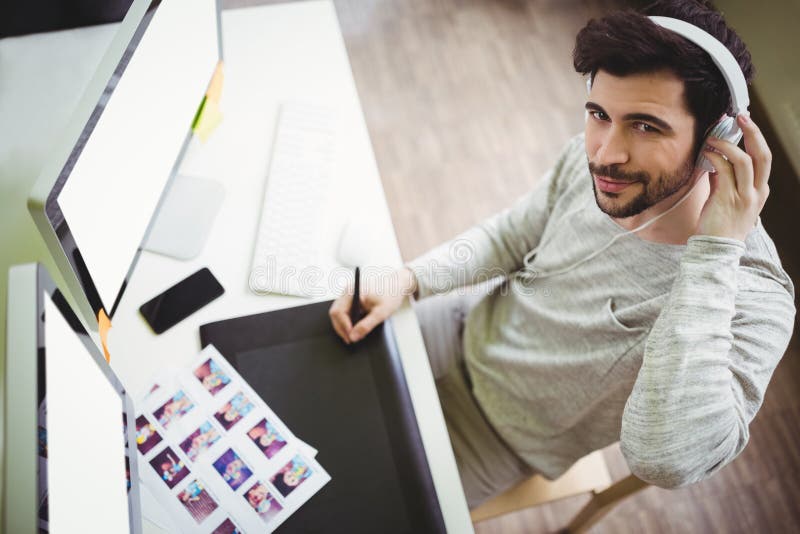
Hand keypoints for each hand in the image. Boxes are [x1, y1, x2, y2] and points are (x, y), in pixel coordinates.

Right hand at [328, 267, 417, 343]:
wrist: (397, 285)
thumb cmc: (391, 295)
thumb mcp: (380, 313)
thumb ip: (366, 326)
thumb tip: (353, 337)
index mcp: (353, 292)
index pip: (338, 312)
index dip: (343, 327)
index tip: (351, 337)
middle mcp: (347, 291)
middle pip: (335, 313)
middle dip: (341, 328)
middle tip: (351, 340)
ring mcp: (348, 294)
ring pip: (338, 312)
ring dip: (343, 325)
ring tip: (353, 335)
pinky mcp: (351, 298)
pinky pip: (344, 310)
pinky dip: (347, 320)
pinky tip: (354, 327)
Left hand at [696, 114, 770, 241]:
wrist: (716, 249)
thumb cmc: (719, 225)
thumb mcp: (727, 199)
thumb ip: (724, 180)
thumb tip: (715, 161)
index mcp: (760, 191)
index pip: (764, 158)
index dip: (756, 138)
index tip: (745, 124)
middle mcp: (757, 192)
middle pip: (763, 155)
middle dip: (753, 132)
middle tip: (741, 116)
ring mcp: (745, 196)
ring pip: (745, 160)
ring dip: (728, 144)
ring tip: (712, 137)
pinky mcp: (728, 199)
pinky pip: (724, 170)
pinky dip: (716, 157)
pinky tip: (706, 153)